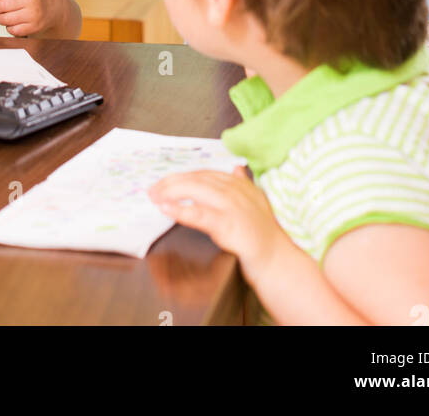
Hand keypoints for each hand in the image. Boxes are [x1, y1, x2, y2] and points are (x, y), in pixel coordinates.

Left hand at [148, 167, 285, 277]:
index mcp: (238, 184)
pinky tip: (167, 209)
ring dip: (171, 191)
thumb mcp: (256, 202)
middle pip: (195, 178)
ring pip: (195, 190)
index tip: (164, 182)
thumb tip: (237, 168)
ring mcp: (232, 206)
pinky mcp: (228, 224)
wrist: (277, 260)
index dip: (181, 176)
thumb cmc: (264, 234)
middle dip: (171, 182)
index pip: (203, 173)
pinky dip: (180, 210)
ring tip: (155, 196)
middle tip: (152, 189)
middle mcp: (234, 190)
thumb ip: (244, 184)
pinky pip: (199, 214)